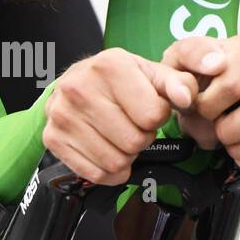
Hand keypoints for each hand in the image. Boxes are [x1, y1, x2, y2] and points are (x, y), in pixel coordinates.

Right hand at [43, 47, 198, 183]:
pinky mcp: (53, 138)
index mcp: (110, 66)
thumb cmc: (117, 80)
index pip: (153, 116)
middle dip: (142, 138)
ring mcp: (63, 115)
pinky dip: (108, 170)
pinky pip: (95, 174)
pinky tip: (106, 148)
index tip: (147, 109)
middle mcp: (80, 88)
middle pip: (134, 141)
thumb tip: (186, 98)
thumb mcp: (151, 72)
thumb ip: (178, 83)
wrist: (75, 82)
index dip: (158, 117)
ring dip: (125, 155)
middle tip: (132, 125)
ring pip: (115, 161)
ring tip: (118, 135)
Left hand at [161, 36, 239, 177]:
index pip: (235, 85)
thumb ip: (190, 56)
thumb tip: (215, 64)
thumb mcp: (178, 59)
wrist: (197, 97)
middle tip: (215, 127)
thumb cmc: (191, 77)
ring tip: (227, 141)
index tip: (200, 105)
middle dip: (230, 130)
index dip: (210, 105)